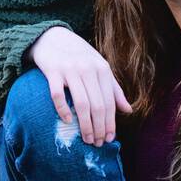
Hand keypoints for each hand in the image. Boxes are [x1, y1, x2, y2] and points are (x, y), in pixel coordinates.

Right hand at [28, 26, 132, 145]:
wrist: (52, 37)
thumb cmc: (79, 57)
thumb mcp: (99, 68)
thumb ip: (114, 89)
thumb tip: (128, 111)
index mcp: (102, 69)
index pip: (110, 102)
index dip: (110, 123)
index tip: (109, 139)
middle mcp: (88, 69)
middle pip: (97, 105)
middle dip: (99, 127)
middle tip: (97, 143)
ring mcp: (70, 70)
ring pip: (81, 103)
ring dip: (85, 125)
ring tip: (86, 139)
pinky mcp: (53, 71)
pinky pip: (58, 95)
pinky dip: (63, 110)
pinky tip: (67, 121)